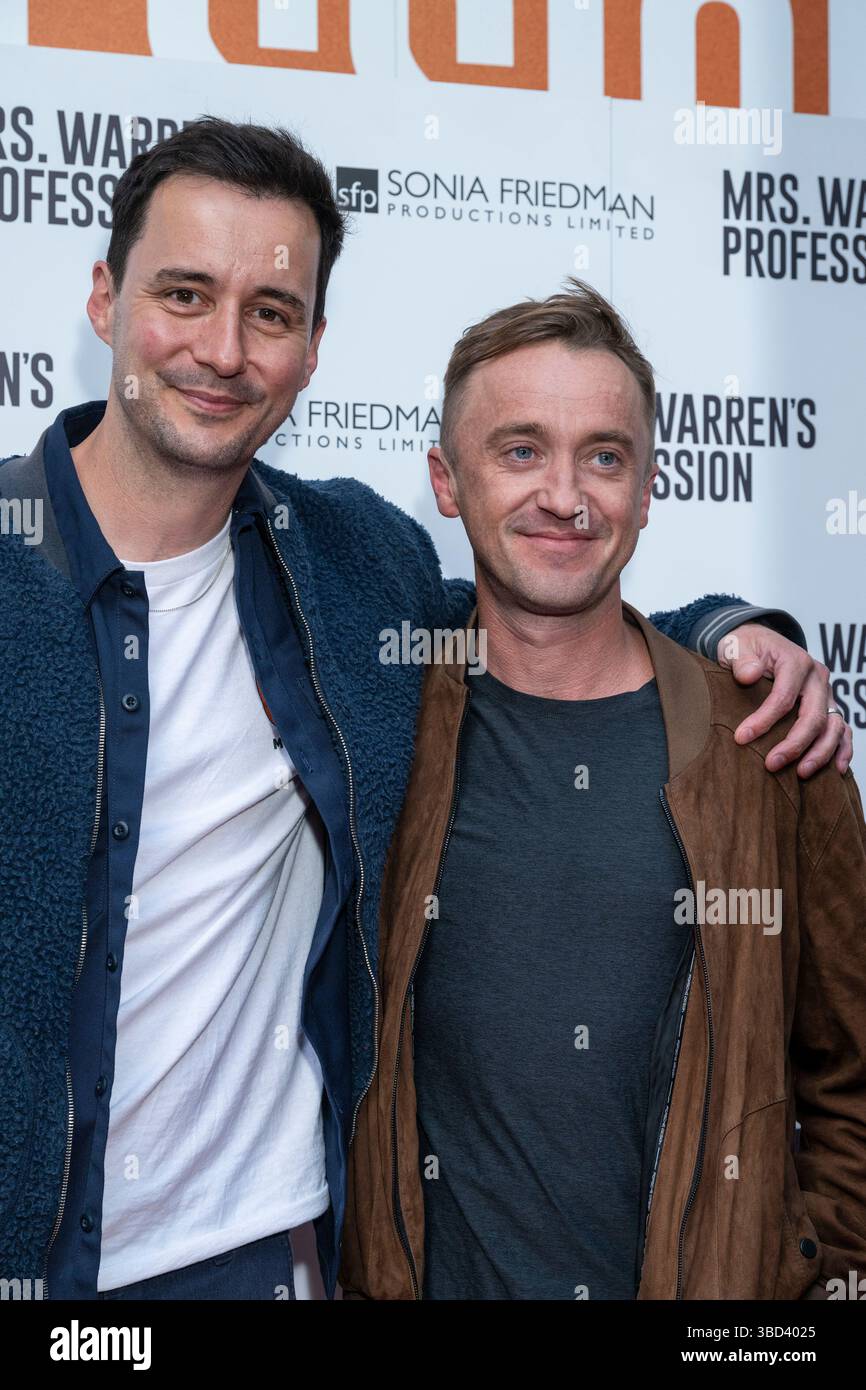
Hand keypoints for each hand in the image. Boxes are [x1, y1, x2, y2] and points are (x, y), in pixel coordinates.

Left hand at [717, 623, 852, 777]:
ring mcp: (826, 694)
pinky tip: (836, 770)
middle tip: (771, 764)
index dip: (763, 720)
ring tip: (801, 774)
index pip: (783, 697)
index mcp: (796, 662)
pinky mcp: (828, 707)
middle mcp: (817, 678)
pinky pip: (842, 730)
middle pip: (814, 716)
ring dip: (820, 753)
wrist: (759, 643)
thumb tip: (750, 675)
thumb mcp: (736, 646)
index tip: (741, 738)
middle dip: (794, 744)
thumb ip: (741, 659)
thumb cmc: (746, 648)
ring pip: (834, 727)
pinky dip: (842, 749)